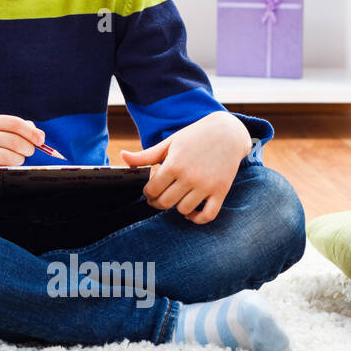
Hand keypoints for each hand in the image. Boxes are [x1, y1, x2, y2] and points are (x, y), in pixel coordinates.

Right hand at [0, 113, 46, 166]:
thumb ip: (16, 127)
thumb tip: (39, 135)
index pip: (14, 123)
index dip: (31, 132)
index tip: (41, 140)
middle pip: (15, 142)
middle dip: (28, 148)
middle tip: (29, 151)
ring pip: (11, 158)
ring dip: (20, 160)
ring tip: (16, 158)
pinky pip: (1, 169)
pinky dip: (8, 168)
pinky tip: (4, 165)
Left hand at [120, 111, 249, 224]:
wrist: (227, 132)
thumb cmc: (194, 136)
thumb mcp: (169, 143)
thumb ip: (146, 155)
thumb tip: (122, 156)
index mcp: (174, 165)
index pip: (152, 190)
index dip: (147, 193)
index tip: (149, 190)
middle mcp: (190, 177)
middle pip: (165, 202)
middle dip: (157, 202)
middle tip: (158, 197)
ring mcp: (206, 186)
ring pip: (183, 210)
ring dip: (176, 207)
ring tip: (174, 199)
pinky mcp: (221, 191)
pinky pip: (208, 215)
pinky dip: (197, 219)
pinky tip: (190, 212)